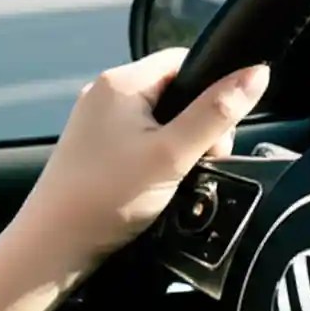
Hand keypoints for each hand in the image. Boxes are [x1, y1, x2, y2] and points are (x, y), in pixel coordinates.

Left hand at [14, 48, 269, 266]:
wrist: (53, 249)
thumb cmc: (104, 199)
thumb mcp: (174, 153)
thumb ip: (217, 112)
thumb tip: (256, 73)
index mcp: (120, 82)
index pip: (185, 61)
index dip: (211, 91)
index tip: (215, 132)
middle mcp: (104, 95)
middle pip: (175, 93)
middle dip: (198, 126)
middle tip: (197, 163)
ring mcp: (96, 123)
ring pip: (160, 120)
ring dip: (179, 147)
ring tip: (172, 179)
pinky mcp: (94, 149)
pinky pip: (141, 141)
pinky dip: (157, 160)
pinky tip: (154, 186)